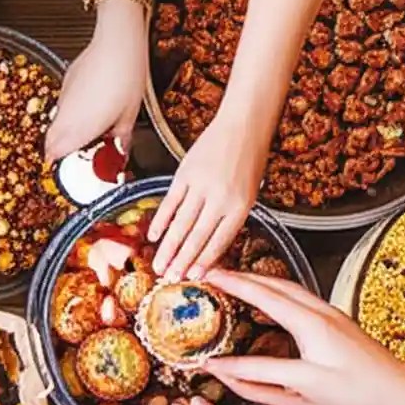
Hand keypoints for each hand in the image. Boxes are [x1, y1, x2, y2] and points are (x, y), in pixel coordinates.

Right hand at [44, 0, 146, 163]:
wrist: (117, 42)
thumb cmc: (125, 76)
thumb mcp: (130, 115)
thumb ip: (120, 138)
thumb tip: (119, 151)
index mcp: (80, 128)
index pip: (56, 155)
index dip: (58, 167)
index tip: (66, 172)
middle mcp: (66, 116)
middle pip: (50, 143)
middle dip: (57, 153)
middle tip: (73, 157)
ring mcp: (64, 99)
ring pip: (54, 124)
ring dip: (63, 133)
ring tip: (83, 134)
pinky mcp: (66, 83)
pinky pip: (62, 106)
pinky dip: (68, 114)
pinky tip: (86, 110)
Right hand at [147, 111, 265, 280]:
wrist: (243, 126)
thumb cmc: (249, 160)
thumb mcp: (249, 193)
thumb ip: (230, 218)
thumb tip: (209, 246)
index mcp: (240, 206)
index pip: (219, 241)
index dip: (205, 261)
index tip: (194, 277)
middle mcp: (220, 199)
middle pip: (197, 237)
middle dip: (182, 261)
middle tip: (170, 278)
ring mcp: (201, 186)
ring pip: (181, 224)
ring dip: (168, 247)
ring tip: (159, 265)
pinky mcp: (185, 175)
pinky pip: (170, 203)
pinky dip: (161, 220)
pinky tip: (154, 235)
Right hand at [202, 269, 404, 404]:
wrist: (401, 398)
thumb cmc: (355, 398)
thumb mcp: (300, 395)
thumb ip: (255, 381)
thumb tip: (221, 370)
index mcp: (310, 327)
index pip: (257, 303)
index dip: (226, 297)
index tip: (200, 289)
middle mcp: (320, 313)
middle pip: (270, 284)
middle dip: (236, 276)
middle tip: (207, 272)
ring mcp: (330, 313)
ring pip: (285, 285)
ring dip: (255, 278)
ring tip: (230, 277)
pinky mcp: (336, 319)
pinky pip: (298, 293)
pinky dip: (274, 287)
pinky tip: (265, 294)